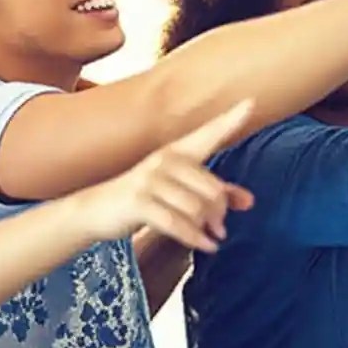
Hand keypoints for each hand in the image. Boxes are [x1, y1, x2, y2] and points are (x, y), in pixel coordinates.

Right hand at [77, 100, 255, 251]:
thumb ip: (216, 194)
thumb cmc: (145, 197)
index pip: (209, 133)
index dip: (230, 120)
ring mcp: (150, 180)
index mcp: (177, 152)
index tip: (251, 102)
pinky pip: (177, 223)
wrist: (97, 209)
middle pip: (212, 189)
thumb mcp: (180, 192)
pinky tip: (206, 245)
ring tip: (209, 236)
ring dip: (207, 228)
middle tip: (220, 227)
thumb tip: (250, 202)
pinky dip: (195, 238)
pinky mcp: (139, 202)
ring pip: (197, 208)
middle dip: (220, 213)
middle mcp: (165, 160)